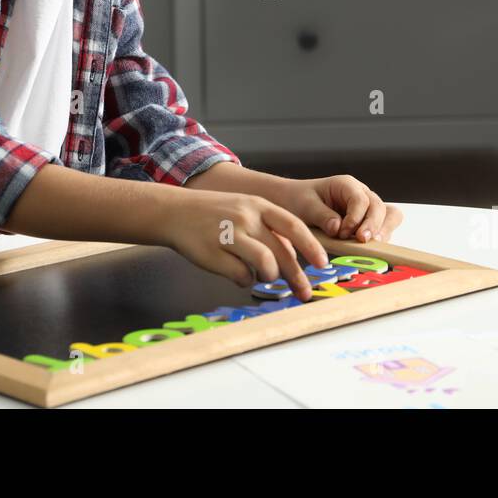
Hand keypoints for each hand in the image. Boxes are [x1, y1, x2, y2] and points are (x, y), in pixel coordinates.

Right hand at [158, 189, 329, 300]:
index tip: (322, 264)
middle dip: (297, 277)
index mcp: (259, 206)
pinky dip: (245, 280)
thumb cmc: (214, 214)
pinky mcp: (213, 253)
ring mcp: (229, 235)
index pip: (294, 227)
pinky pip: (241, 275)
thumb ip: (269, 228)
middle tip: (305, 293)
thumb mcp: (246, 208)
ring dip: (269, 276)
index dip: (311, 247)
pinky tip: (239, 275)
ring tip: (263, 277)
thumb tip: (292, 256)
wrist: (175, 212)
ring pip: (265, 264)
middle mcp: (247, 218)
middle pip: (282, 252)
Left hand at [277, 174, 402, 244]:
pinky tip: (369, 248)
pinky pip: (384, 227)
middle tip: (362, 240)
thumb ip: (322, 216)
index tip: (342, 233)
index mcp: (346, 185)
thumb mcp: (305, 206)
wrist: (292, 202)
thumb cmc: (299, 200)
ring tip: (371, 245)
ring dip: (382, 231)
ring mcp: (367, 208)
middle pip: (380, 207)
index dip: (355, 217)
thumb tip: (338, 228)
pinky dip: (380, 237)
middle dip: (373, 225)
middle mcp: (361, 194)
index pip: (361, 199)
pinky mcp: (368, 222)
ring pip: (389, 216)